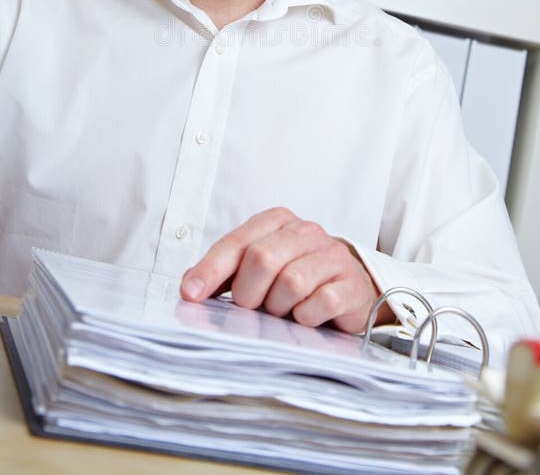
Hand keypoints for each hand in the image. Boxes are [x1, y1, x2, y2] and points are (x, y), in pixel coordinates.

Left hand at [180, 207, 391, 333]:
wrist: (350, 286)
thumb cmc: (295, 276)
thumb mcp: (258, 268)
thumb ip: (225, 274)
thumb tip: (189, 289)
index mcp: (276, 221)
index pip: (237, 243)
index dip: (210, 270)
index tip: (190, 295)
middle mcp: (305, 231)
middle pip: (262, 258)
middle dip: (248, 292)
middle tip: (251, 308)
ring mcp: (331, 255)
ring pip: (291, 282)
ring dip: (279, 307)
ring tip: (282, 311)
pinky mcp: (350, 284)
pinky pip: (320, 303)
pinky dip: (305, 317)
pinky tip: (305, 317)